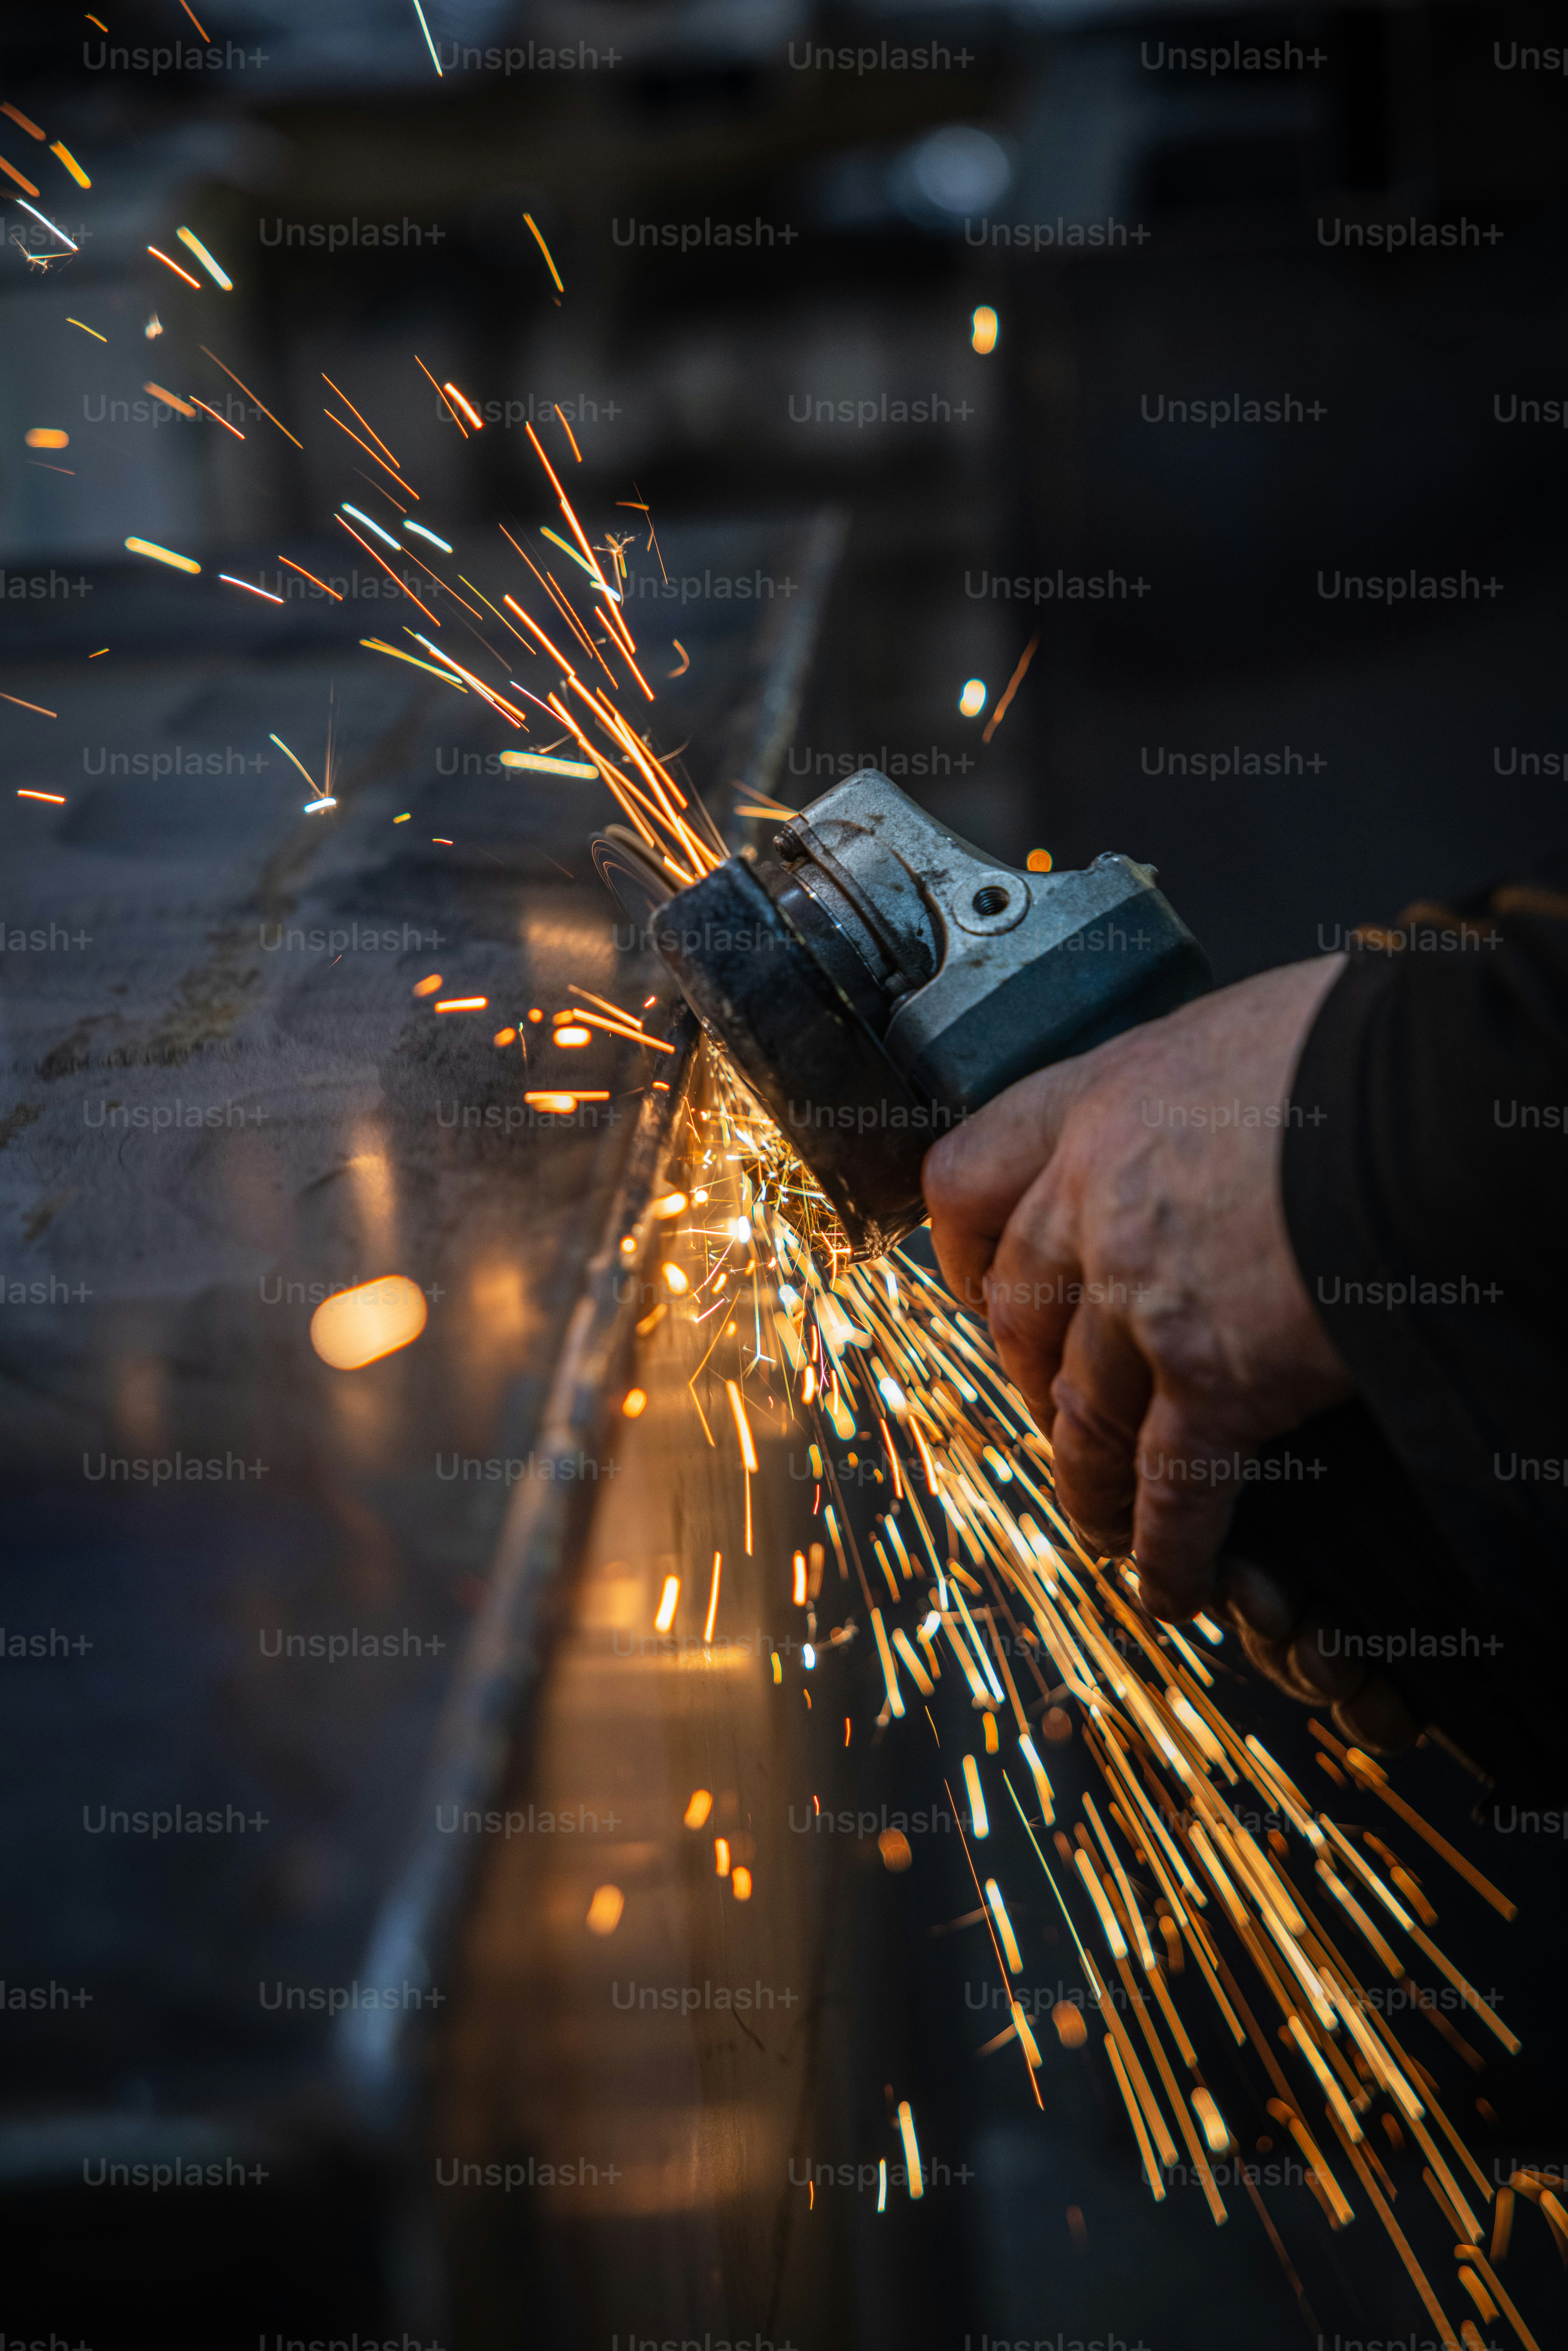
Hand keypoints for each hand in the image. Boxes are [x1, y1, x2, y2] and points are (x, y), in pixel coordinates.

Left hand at [922, 957, 1412, 1745]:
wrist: (1435, 1090)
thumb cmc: (1368, 1045)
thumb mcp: (1252, 1032)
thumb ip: (1205, 1096)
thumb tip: (1233, 1120)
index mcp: (1102, 1101)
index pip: (971, 1176)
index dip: (967, 1250)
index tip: (979, 1290)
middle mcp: (1099, 1199)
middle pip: (1023, 1310)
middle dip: (1029, 1375)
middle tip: (1053, 1410)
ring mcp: (1147, 1295)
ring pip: (1083, 1410)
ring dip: (1087, 1478)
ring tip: (1100, 1519)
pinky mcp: (1218, 1376)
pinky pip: (1172, 1485)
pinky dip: (1166, 1547)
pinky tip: (1169, 1586)